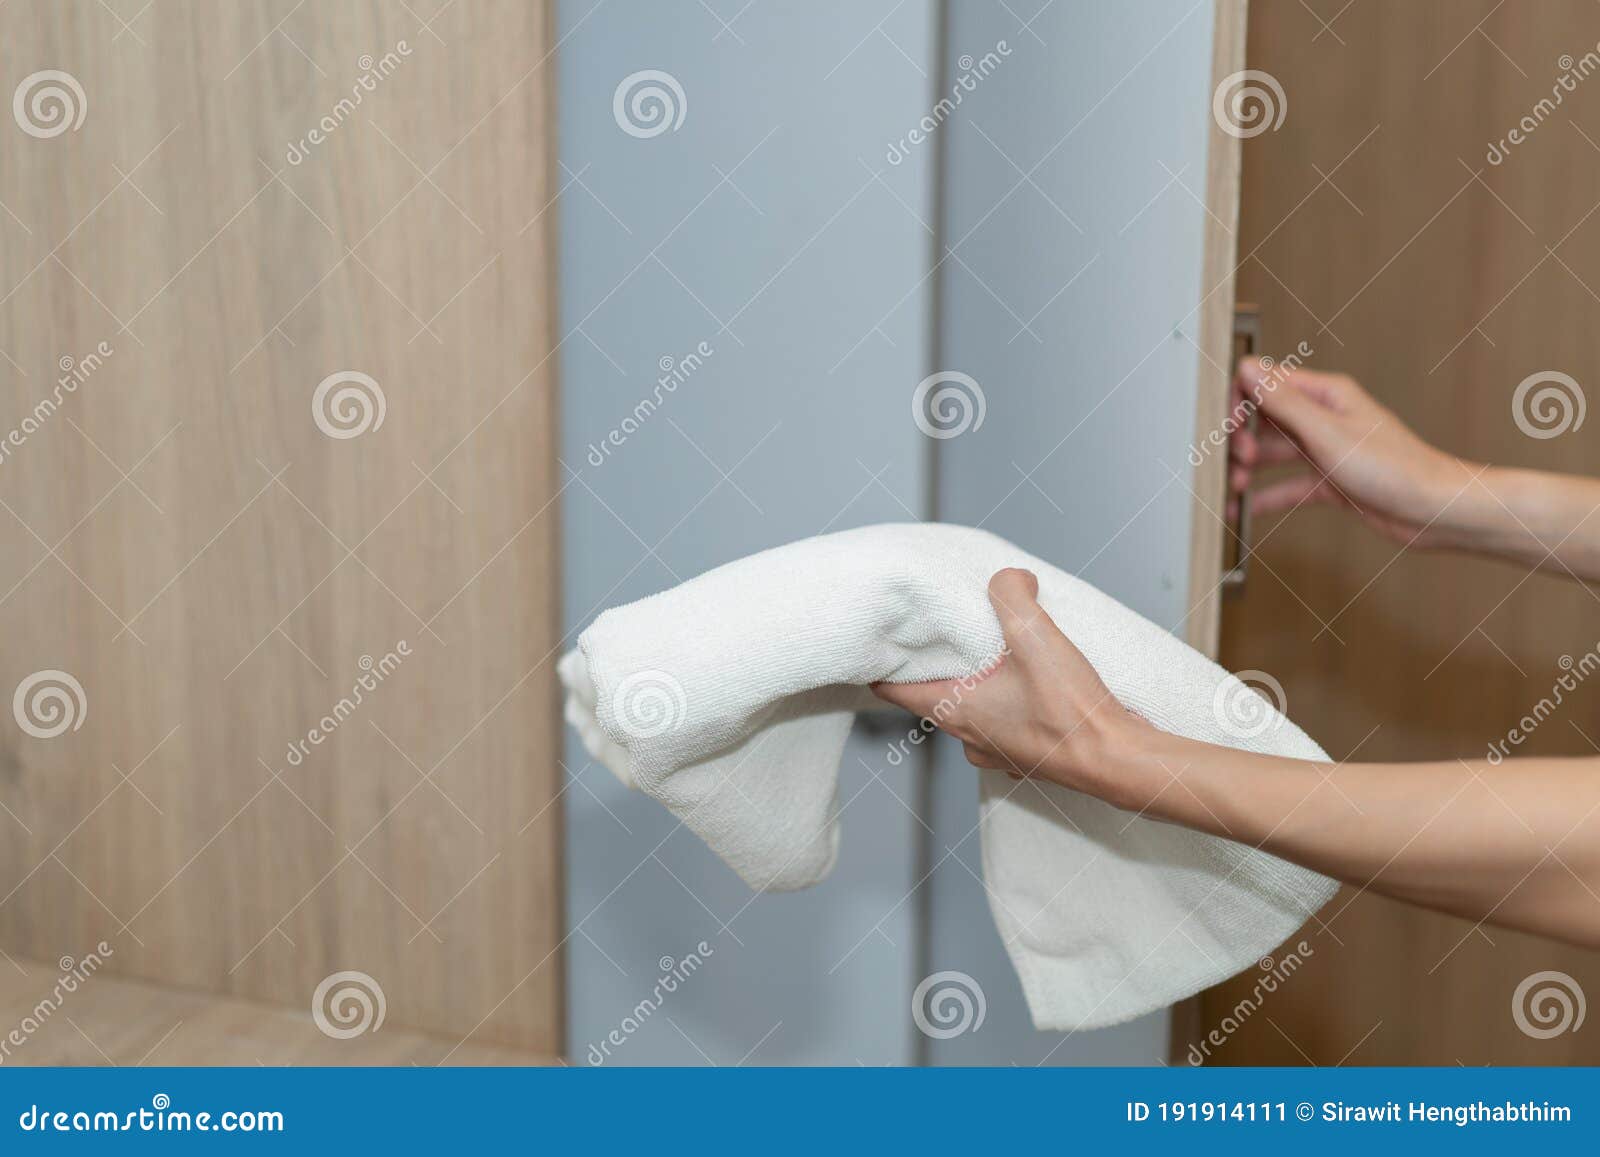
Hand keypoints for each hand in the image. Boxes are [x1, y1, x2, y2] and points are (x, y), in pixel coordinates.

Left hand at [870, 568, 1148, 803]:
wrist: (1118, 761)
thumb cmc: (1071, 711)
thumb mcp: (1036, 637)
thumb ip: (1012, 596)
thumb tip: (1010, 578)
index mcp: (955, 711)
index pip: (892, 690)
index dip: (884, 663)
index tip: (885, 640)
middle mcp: (969, 738)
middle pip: (933, 698)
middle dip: (938, 667)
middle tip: (946, 634)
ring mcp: (998, 753)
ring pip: (972, 713)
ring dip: (979, 686)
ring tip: (997, 654)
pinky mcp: (1029, 758)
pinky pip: (1005, 727)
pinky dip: (1010, 706)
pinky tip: (1034, 685)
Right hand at [1229, 359, 1476, 545]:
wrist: (1433, 510)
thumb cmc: (1396, 468)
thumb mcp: (1328, 432)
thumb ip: (1284, 402)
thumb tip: (1249, 369)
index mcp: (1326, 395)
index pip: (1266, 384)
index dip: (1240, 403)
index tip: (1226, 427)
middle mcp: (1323, 419)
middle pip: (1263, 420)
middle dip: (1240, 440)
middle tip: (1235, 463)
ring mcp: (1324, 450)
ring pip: (1271, 454)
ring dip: (1248, 470)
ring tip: (1233, 488)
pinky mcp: (1328, 481)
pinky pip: (1286, 486)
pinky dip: (1265, 497)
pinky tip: (1245, 509)